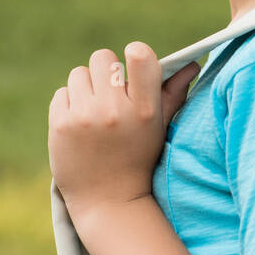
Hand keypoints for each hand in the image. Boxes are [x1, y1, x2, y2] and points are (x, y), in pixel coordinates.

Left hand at [48, 43, 199, 223]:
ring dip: (87, 88)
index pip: (140, 56)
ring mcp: (85, 117)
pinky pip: (62, 92)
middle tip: (111, 96)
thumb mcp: (160, 128)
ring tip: (95, 113)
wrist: (107, 200)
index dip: (135, 53)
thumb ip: (174, 93)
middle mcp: (115, 111)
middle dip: (106, 73)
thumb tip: (193, 62)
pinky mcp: (61, 125)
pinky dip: (70, 104)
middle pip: (103, 58)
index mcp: (145, 110)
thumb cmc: (138, 159)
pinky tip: (80, 125)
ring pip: (79, 73)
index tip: (134, 66)